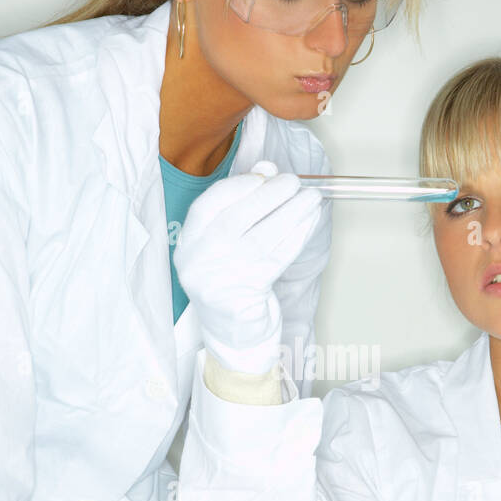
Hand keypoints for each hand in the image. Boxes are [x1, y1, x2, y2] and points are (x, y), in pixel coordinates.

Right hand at [172, 160, 321, 373]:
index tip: (264, 175)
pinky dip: (297, 237)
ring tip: (311, 198)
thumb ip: (240, 203)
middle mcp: (199, 261)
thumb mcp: (223, 241)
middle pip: (236, 219)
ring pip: (262, 238)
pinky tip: (310, 222)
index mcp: (188, 243)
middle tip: (294, 182)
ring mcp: (222, 280)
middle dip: (270, 196)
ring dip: (292, 214)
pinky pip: (277, 259)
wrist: (231, 329)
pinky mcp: (247, 295)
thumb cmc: (228, 276)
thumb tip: (267, 170)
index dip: (238, 187)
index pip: (208, 206)